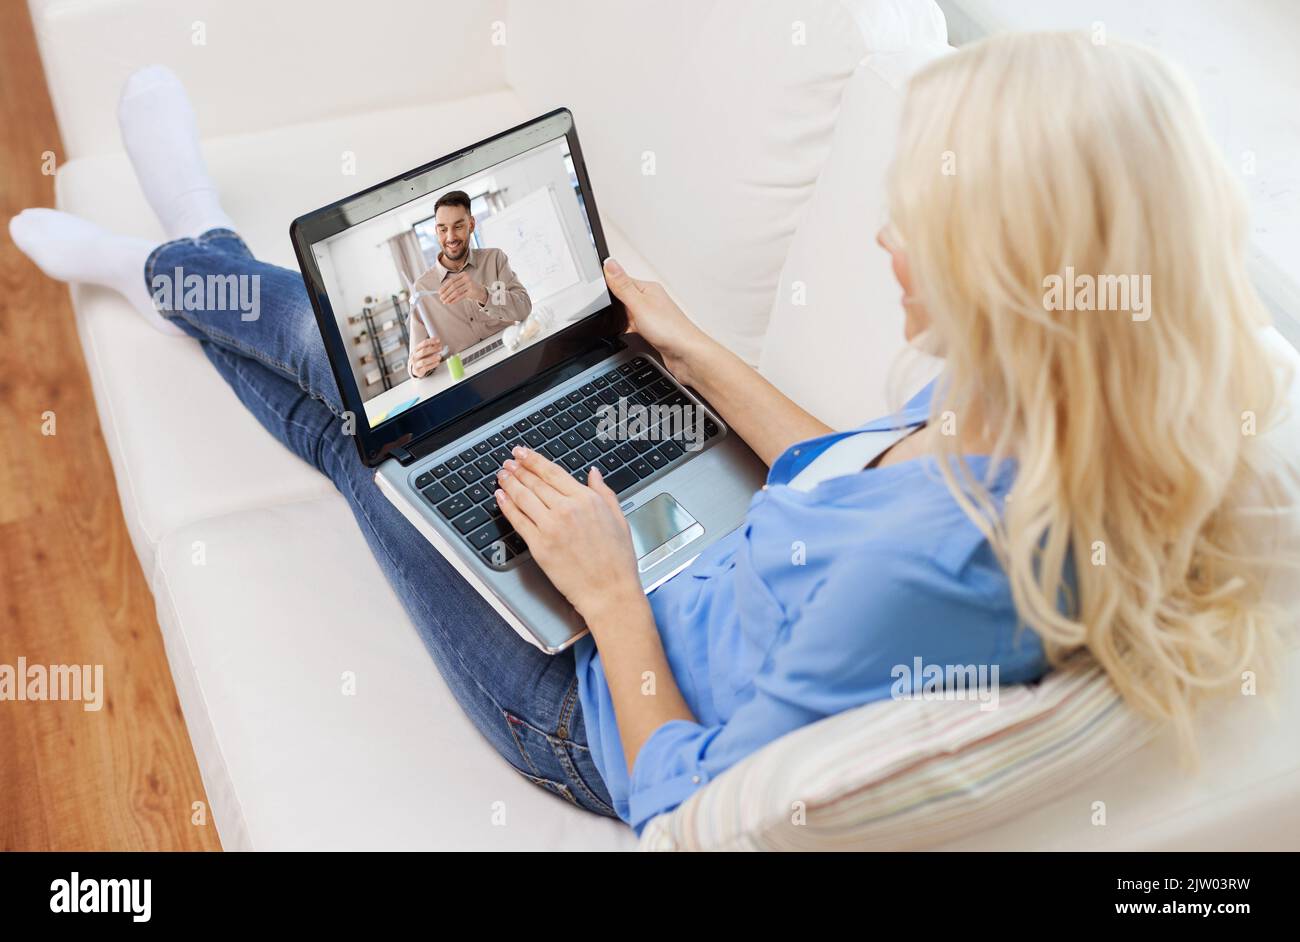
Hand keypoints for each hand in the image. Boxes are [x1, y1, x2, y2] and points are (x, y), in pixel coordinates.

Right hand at [409, 337, 441, 376]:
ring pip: (424, 361)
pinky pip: (425, 368)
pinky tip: (437, 363)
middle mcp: (414, 356)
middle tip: (441, 348)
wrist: (415, 368)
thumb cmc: (421, 358)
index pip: (423, 343)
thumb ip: (430, 347)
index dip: (431, 341)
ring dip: (433, 358)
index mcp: (416, 349)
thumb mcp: (423, 351)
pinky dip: (432, 365)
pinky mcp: (418, 371)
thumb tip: (439, 343)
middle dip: (433, 349)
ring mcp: (415, 364)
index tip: (438, 340)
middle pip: (423, 351)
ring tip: (440, 357)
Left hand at [438, 272, 486, 305]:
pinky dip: (454, 300)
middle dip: (446, 293)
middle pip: (453, 286)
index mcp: (463, 274)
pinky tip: (450, 302)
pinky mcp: (471, 292)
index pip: (451, 280)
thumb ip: (454, 285)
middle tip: (441, 298)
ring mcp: (470, 285)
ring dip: (449, 297)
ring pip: (456, 292)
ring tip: (444, 301)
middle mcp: (467, 278)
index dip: (444, 287)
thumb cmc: (469, 288)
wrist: (481, 292)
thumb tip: (442, 291)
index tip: (439, 292)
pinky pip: (460, 296)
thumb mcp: (462, 284)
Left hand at [494, 446, 642, 622]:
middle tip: (509, 461)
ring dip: (510, 482)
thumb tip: (594, 474)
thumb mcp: (619, 518)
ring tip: (502, 474)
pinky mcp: (539, 546)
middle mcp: (567, 509)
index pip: (553, 473)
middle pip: (535, 482)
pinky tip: (500, 497)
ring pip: (523, 497)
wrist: (609, 591)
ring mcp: (551, 527)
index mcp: (587, 500)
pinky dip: (506, 506)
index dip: (534, 460)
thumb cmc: (617, 561)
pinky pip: (518, 520)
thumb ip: (604, 492)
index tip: (524, 453)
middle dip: (519, 469)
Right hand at [603, 258, 712, 384]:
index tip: (594, 292)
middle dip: (613, 306)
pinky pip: (632, 327)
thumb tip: (609, 263)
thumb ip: (622, 286)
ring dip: (621, 320)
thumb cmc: (670, 329)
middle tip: (608, 313)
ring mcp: (650, 316)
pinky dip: (626, 331)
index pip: (621, 280)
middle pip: (622, 298)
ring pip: (626, 314)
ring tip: (622, 326)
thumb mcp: (639, 304)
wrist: (686, 355)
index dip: (607, 286)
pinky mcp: (650, 331)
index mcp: (648, 288)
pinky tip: (625, 335)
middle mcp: (650, 300)